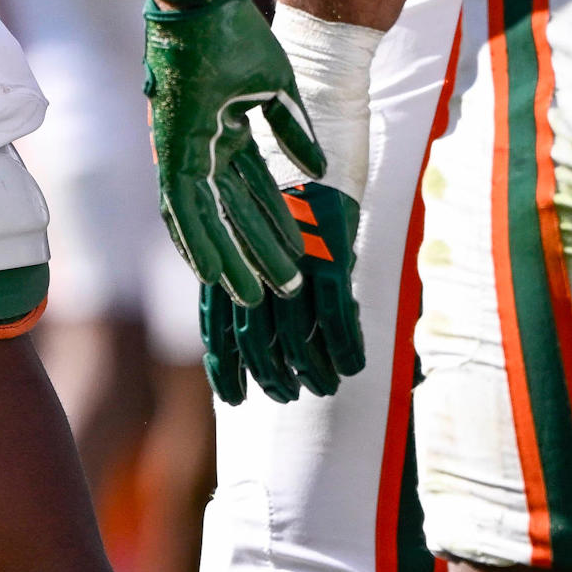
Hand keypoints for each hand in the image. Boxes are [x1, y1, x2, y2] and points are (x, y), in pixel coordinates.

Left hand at [146, 0, 323, 300]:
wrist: (205, 1)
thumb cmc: (234, 34)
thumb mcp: (276, 91)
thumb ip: (294, 133)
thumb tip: (318, 171)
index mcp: (223, 134)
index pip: (252, 192)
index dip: (275, 225)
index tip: (295, 256)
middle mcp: (201, 149)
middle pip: (233, 214)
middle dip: (258, 253)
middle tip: (280, 289)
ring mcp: (183, 152)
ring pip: (208, 221)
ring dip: (230, 258)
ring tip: (253, 296)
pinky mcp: (170, 151)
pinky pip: (182, 207)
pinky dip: (197, 240)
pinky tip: (213, 271)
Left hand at [200, 178, 365, 402]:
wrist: (318, 171)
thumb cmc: (285, 220)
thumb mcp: (250, 251)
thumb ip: (243, 294)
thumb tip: (243, 352)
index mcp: (230, 269)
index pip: (218, 335)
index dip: (226, 372)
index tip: (235, 400)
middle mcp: (256, 272)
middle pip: (257, 344)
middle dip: (271, 378)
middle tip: (286, 396)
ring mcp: (293, 268)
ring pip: (299, 341)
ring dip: (313, 373)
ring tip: (324, 387)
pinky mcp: (330, 263)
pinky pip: (337, 322)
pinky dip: (345, 351)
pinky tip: (353, 367)